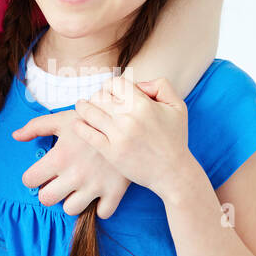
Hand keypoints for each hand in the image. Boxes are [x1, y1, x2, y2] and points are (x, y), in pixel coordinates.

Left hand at [12, 110, 131, 218]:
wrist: (128, 122)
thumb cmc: (91, 120)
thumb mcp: (63, 119)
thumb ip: (36, 126)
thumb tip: (15, 136)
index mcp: (59, 157)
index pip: (29, 181)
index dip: (33, 176)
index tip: (42, 172)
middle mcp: (75, 175)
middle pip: (46, 200)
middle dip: (49, 191)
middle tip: (58, 182)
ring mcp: (95, 186)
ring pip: (70, 210)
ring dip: (72, 200)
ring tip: (78, 187)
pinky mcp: (115, 192)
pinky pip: (102, 214)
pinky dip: (100, 207)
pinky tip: (99, 193)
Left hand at [72, 75, 191, 196]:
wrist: (173, 172)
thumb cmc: (175, 138)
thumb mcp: (178, 106)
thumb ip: (160, 86)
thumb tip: (137, 84)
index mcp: (143, 104)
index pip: (114, 83)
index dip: (110, 86)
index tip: (110, 93)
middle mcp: (129, 118)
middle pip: (99, 96)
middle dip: (97, 97)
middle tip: (97, 102)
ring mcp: (118, 136)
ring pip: (90, 112)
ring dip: (83, 108)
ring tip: (81, 106)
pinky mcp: (111, 152)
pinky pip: (88, 134)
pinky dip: (79, 126)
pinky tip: (77, 123)